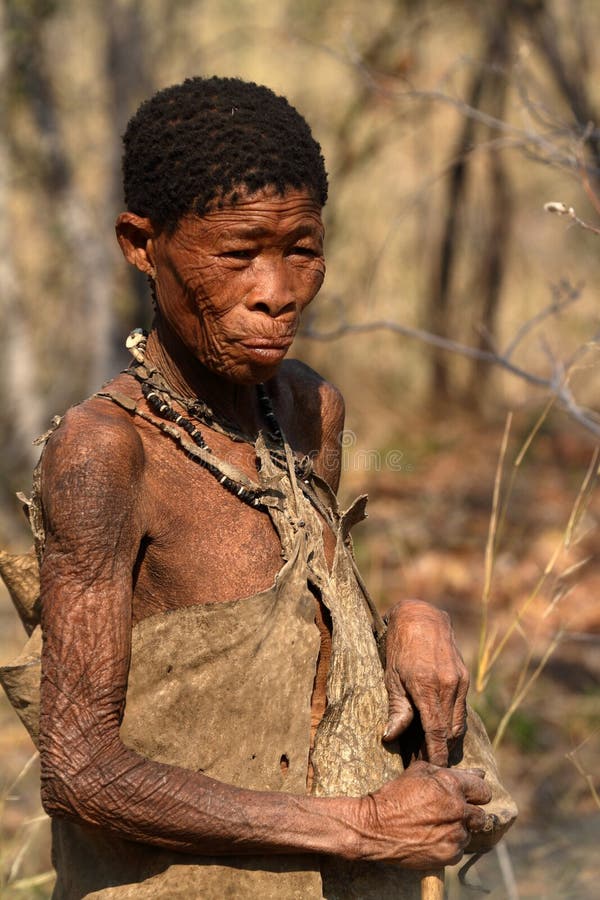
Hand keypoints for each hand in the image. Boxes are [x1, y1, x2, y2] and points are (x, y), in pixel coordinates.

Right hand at [353, 762, 490, 866]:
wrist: (375, 826)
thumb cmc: (395, 794)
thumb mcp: (419, 771)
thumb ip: (451, 771)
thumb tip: (480, 774)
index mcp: (452, 785)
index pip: (484, 791)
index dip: (476, 793)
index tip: (468, 797)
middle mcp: (458, 810)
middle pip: (481, 815)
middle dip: (468, 813)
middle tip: (450, 813)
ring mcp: (455, 834)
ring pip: (469, 833)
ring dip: (458, 830)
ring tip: (436, 826)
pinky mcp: (449, 855)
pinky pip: (459, 850)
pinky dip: (450, 845)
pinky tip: (432, 838)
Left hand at [382, 599, 468, 764]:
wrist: (421, 617)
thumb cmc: (399, 647)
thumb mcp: (391, 677)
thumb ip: (397, 708)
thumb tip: (390, 737)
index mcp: (427, 687)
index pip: (436, 732)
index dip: (435, 756)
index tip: (432, 772)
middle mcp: (448, 686)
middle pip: (449, 732)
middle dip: (438, 751)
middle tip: (423, 764)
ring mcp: (459, 682)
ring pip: (458, 724)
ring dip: (446, 739)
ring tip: (429, 750)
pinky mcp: (464, 678)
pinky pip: (461, 710)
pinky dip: (452, 723)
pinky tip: (439, 729)